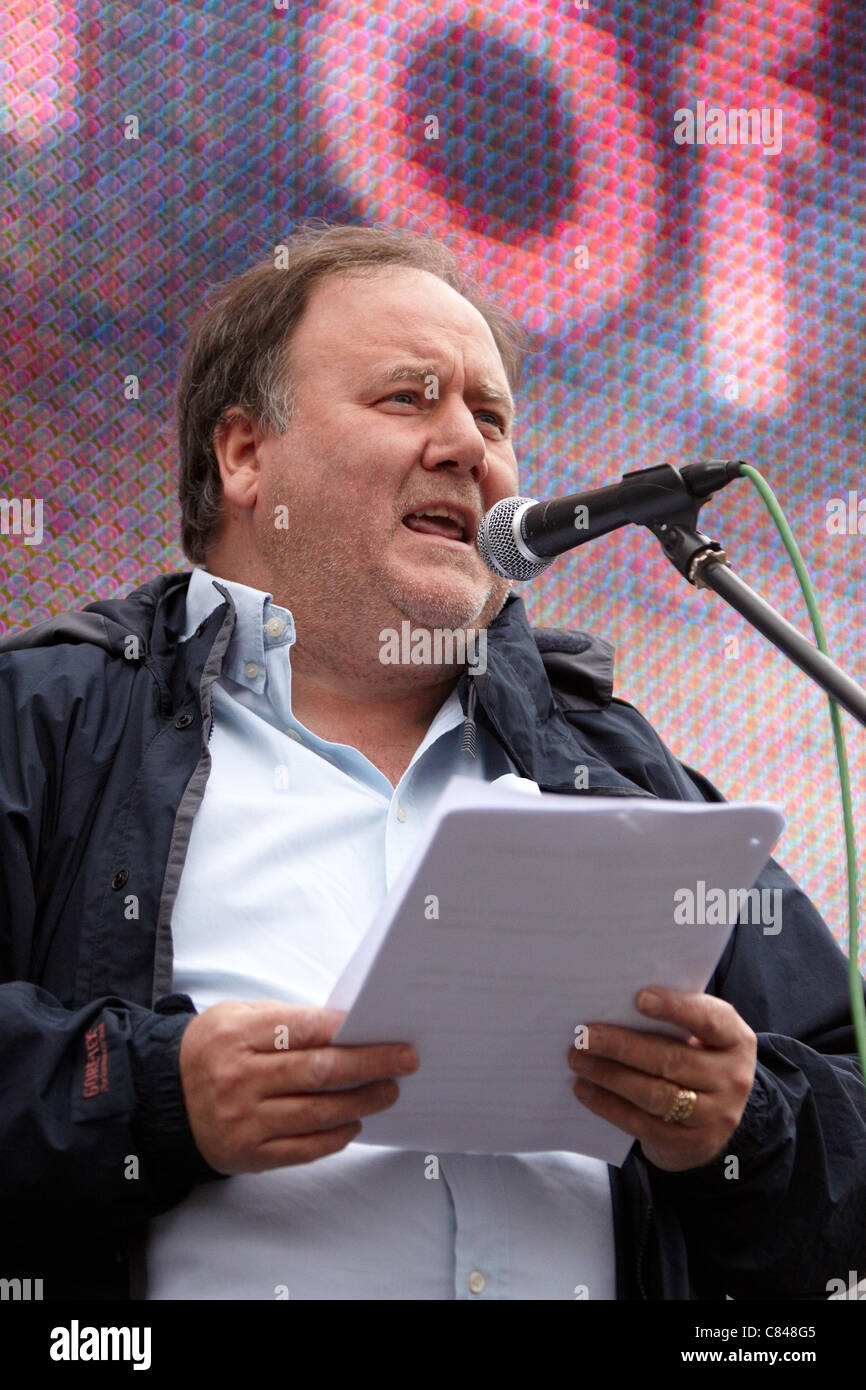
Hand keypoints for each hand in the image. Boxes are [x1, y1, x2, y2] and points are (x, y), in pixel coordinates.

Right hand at [179, 1000, 418, 1174]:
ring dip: (361, 1102)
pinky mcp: (248, 1154)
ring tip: (388, 1091)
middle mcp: (240, 1079)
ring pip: (316, 1113)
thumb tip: (344, 1028)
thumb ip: (285, 1020)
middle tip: (405, 1060)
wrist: (165, 1096)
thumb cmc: (213, 1049)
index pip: (302, 1030)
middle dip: (369, 1065)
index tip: (381, 1028)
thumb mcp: (238, 1017)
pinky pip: (302, 1148)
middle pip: (318, 1071)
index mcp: (238, 1036)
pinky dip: (334, 1137)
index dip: (345, 1030)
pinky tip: (354, 1123)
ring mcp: (244, 1120)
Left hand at [569, 987, 756, 1170]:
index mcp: (735, 1040)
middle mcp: (733, 1079)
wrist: (715, 1118)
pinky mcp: (691, 1145)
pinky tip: (584, 1089)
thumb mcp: (700, 1035)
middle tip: (585, 1036)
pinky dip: (609, 1106)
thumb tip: (614, 1001)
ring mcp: (716, 1116)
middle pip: (672, 1060)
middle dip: (623, 1046)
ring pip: (655, 1095)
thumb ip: (673, 1018)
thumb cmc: (696, 1057)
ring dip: (610, 1076)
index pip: (708, 1020)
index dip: (675, 1008)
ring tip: (578, 1060)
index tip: (639, 998)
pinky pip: (643, 1124)